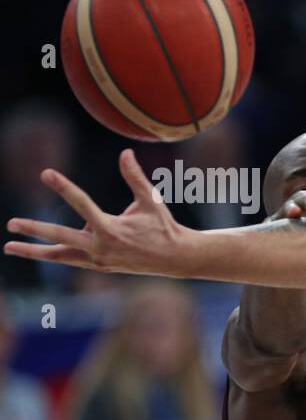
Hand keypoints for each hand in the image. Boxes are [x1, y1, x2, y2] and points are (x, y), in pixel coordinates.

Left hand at [5, 149, 186, 274]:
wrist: (175, 258)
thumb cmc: (163, 226)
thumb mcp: (151, 200)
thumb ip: (135, 177)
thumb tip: (125, 152)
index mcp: (112, 229)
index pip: (82, 204)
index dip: (63, 186)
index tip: (46, 173)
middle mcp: (101, 247)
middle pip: (60, 237)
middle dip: (35, 230)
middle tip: (11, 223)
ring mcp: (99, 260)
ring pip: (59, 256)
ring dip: (33, 251)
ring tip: (9, 246)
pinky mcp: (99, 267)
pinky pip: (70, 260)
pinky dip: (54, 254)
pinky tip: (36, 250)